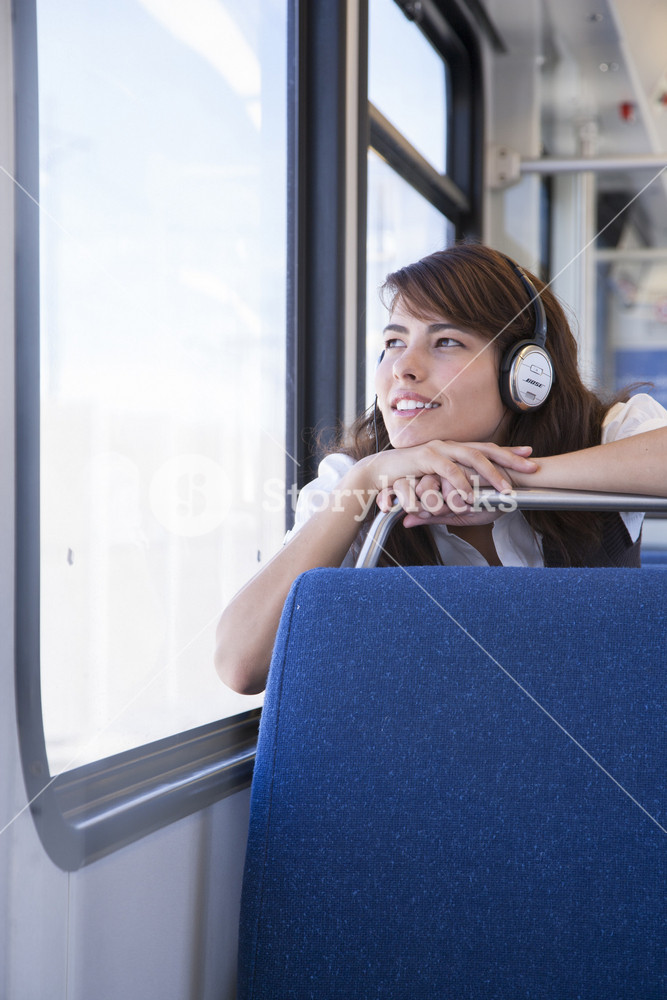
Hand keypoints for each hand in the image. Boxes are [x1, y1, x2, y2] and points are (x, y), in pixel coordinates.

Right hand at [362, 439, 536, 521]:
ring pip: (471, 457)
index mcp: (452, 450)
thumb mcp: (435, 484)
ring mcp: (437, 449)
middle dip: (510, 459)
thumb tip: (469, 499)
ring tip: (505, 489)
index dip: (508, 452)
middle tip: (530, 468)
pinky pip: (448, 469)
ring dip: (491, 473)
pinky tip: (472, 493)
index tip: (529, 455)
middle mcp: (448, 446)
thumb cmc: (406, 479)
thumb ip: (451, 489)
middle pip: (485, 450)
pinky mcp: (424, 458)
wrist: (377, 473)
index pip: (485, 448)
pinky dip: (461, 481)